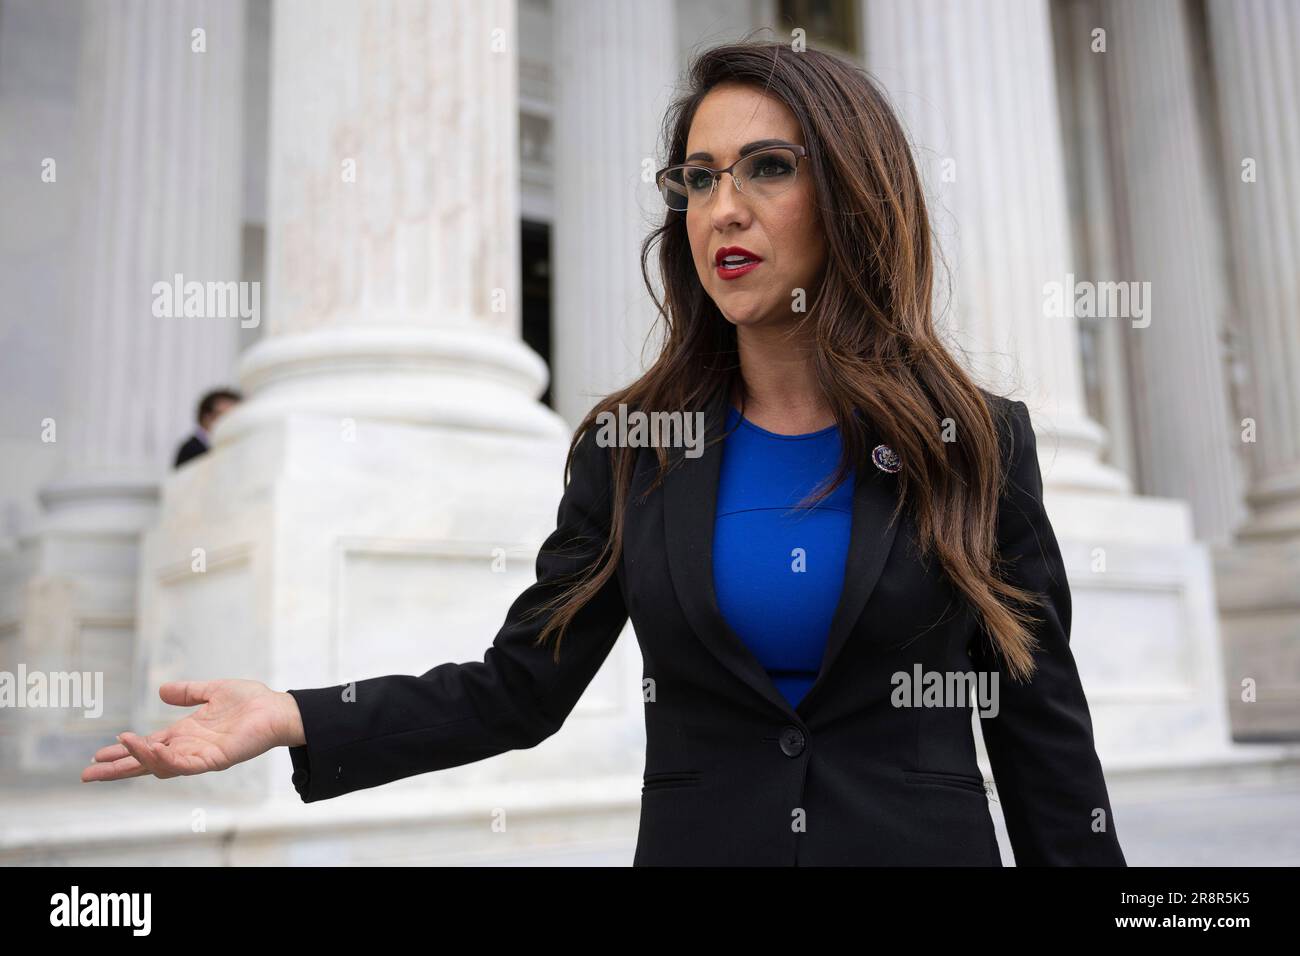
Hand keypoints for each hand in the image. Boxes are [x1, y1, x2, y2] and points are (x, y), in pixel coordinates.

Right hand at [80, 679, 303, 781]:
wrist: (278, 708)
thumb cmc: (251, 701)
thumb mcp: (212, 691)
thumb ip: (188, 692)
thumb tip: (161, 690)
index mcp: (185, 734)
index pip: (147, 746)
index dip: (123, 751)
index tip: (97, 755)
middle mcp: (189, 748)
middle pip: (146, 762)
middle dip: (117, 769)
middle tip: (87, 774)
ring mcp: (201, 756)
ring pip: (161, 765)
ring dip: (138, 758)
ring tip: (117, 748)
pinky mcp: (216, 759)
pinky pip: (186, 765)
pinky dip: (166, 760)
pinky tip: (151, 751)